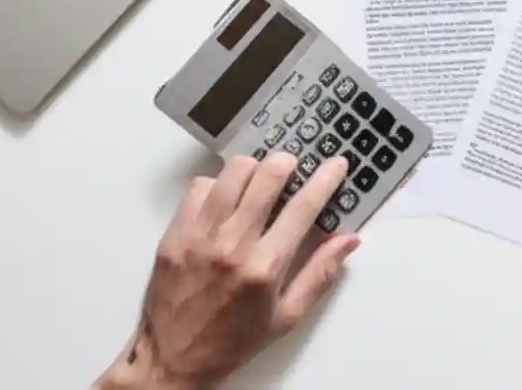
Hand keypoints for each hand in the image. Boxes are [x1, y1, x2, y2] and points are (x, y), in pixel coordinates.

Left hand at [96, 153, 358, 389]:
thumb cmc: (233, 341)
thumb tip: (348, 239)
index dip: (324, 180)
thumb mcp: (287, 317)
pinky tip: (225, 197)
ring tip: (260, 177)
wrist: (173, 358)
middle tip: (294, 165)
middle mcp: (232, 246)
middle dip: (287, 162)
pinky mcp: (174, 234)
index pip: (303, 208)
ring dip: (253, 168)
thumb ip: (319, 274)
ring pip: (231, 174)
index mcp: (265, 268)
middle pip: (266, 178)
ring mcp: (199, 237)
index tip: (336, 164)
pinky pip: (198, 188)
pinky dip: (216, 184)